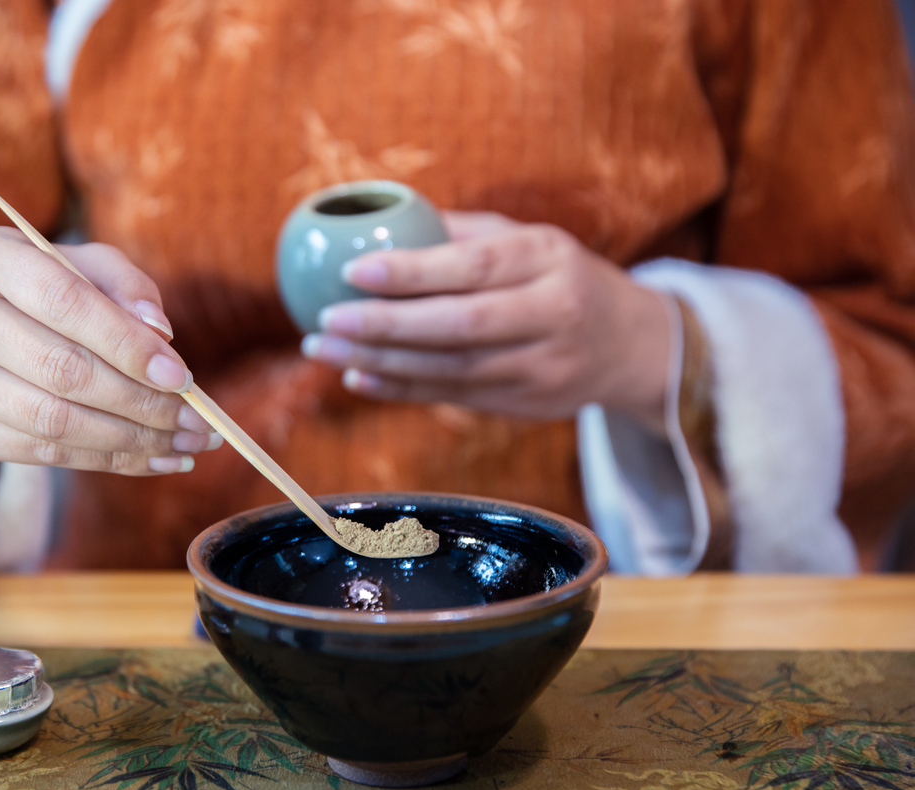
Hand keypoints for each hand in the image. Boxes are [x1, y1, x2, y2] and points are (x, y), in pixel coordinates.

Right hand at [0, 226, 220, 504]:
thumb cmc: (42, 290)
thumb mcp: (82, 265)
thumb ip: (124, 284)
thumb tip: (159, 332)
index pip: (63, 302)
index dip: (126, 343)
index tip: (181, 376)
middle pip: (60, 370)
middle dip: (140, 402)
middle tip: (196, 421)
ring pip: (52, 422)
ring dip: (130, 440)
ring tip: (184, 444)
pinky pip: (42, 454)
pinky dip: (107, 461)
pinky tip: (153, 458)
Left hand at [300, 211, 671, 430]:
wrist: (629, 344)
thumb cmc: (558, 275)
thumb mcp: (527, 239)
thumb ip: (459, 235)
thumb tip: (379, 221)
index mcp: (548, 260)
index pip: (473, 269)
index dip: (410, 272)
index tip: (351, 271)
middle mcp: (551, 315)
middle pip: (459, 327)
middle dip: (384, 327)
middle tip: (323, 321)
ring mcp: (542, 368)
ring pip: (450, 371)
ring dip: (380, 363)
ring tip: (324, 350)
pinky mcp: (528, 406)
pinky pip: (453, 398)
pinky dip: (400, 389)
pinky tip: (357, 377)